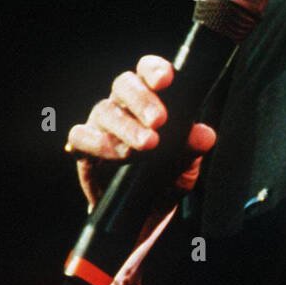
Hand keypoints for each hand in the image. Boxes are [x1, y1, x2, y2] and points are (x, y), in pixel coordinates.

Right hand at [65, 54, 215, 210]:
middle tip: (159, 121)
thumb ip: (193, 148)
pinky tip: (116, 154)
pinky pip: (80, 137)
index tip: (166, 79)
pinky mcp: (84, 149)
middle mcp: (123, 106)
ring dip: (126, 126)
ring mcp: (101, 125)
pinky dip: (95, 142)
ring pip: (105, 111)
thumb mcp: (185, 165)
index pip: (147, 71)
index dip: (154, 69)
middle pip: (124, 85)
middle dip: (142, 100)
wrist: (145, 214)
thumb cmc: (165, 177)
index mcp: (150, 99)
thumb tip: (205, 136)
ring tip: (147, 144)